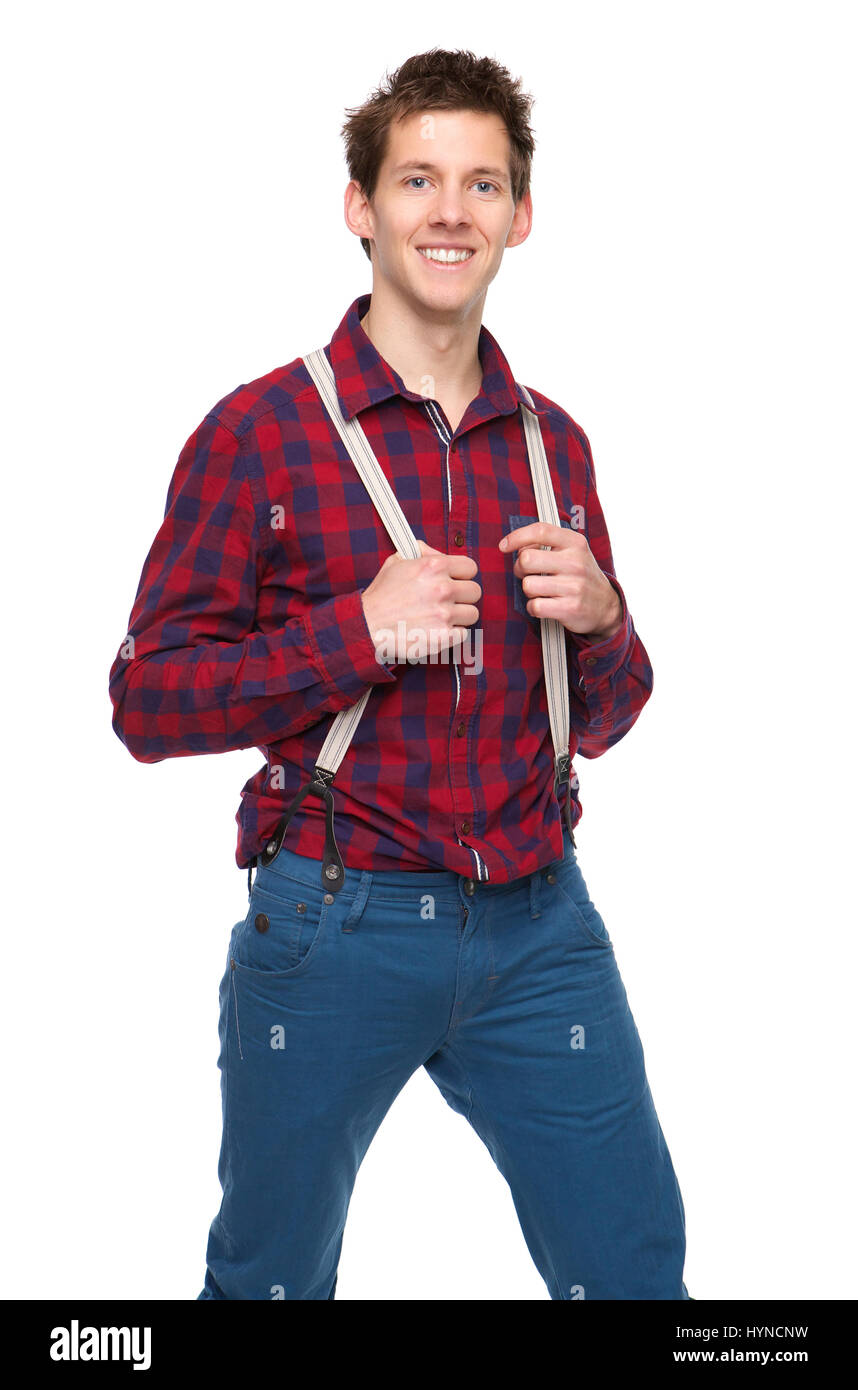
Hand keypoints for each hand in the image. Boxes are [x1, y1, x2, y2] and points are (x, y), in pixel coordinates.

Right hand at [361, 540, 481, 662]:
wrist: (367, 625)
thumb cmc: (381, 594)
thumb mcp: (397, 561)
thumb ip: (421, 551)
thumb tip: (436, 552)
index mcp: (434, 566)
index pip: (471, 567)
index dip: (463, 575)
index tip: (455, 581)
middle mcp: (442, 588)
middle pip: (475, 591)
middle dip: (463, 596)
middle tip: (448, 601)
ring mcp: (444, 614)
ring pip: (472, 614)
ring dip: (460, 616)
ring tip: (442, 617)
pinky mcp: (443, 636)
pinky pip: (464, 634)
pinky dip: (453, 634)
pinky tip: (437, 630)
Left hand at [499, 522, 622, 639]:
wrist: (606, 605)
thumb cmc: (580, 576)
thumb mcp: (572, 551)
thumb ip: (548, 543)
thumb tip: (516, 544)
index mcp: (575, 543)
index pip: (540, 531)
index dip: (516, 537)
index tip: (504, 546)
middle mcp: (576, 562)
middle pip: (526, 559)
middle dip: (520, 568)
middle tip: (528, 574)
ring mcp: (574, 586)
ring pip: (528, 585)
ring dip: (528, 591)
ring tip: (541, 591)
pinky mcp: (570, 608)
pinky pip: (535, 606)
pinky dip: (534, 607)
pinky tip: (544, 604)